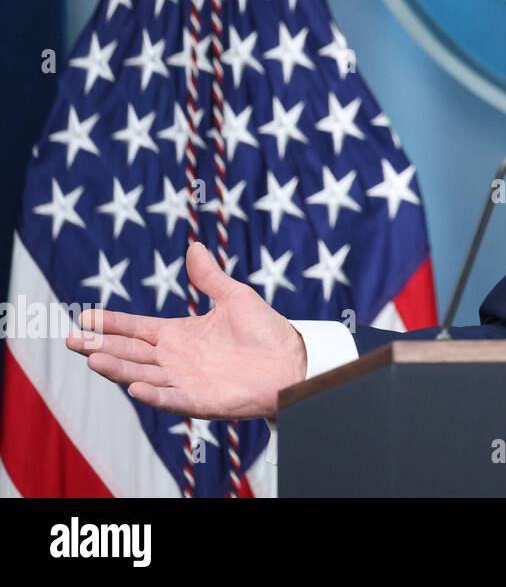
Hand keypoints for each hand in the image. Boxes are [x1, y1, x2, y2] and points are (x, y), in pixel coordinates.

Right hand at [66, 242, 307, 419]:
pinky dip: (153, 394)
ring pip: (142, 375)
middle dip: (100, 346)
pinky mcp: (200, 400)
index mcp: (179, 335)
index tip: (83, 316)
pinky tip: (135, 387)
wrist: (292, 362)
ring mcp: (184, 381)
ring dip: (118, 368)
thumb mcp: (236, 297)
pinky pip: (171, 399)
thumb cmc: (266, 331)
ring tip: (93, 358)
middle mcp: (175, 359)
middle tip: (72, 339)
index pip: (136, 329)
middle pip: (130, 352)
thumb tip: (194, 247)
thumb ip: (210, 278)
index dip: (110, 323)